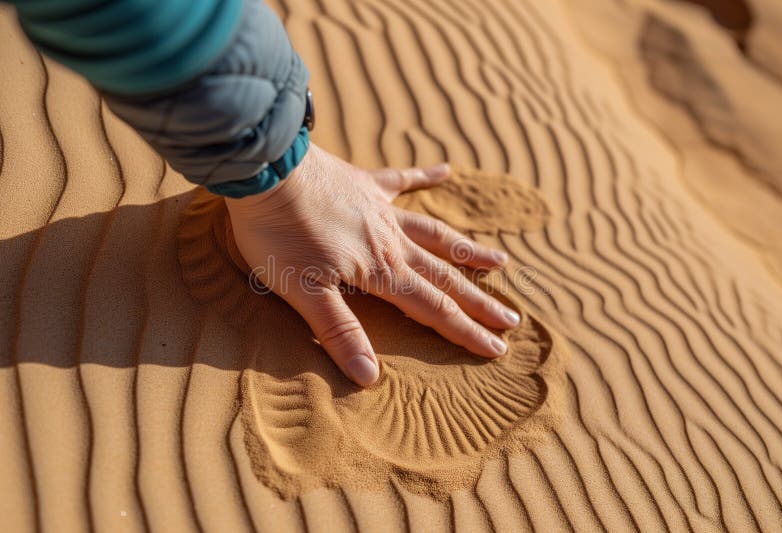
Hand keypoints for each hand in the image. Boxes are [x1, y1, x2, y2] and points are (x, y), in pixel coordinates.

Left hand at [225, 143, 519, 386]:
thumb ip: (339, 331)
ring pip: (436, 234)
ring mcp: (381, 210)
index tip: (496, 348)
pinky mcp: (365, 183)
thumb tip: (369, 378)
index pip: (433, 309)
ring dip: (468, 251)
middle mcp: (392, 242)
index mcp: (381, 271)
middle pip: (445, 277)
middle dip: (479, 301)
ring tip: (501, 261)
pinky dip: (425, 176)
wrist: (268, 170)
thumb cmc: (278, 233)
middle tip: (511, 317)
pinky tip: (446, 170)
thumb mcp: (303, 292)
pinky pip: (402, 180)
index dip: (465, 331)